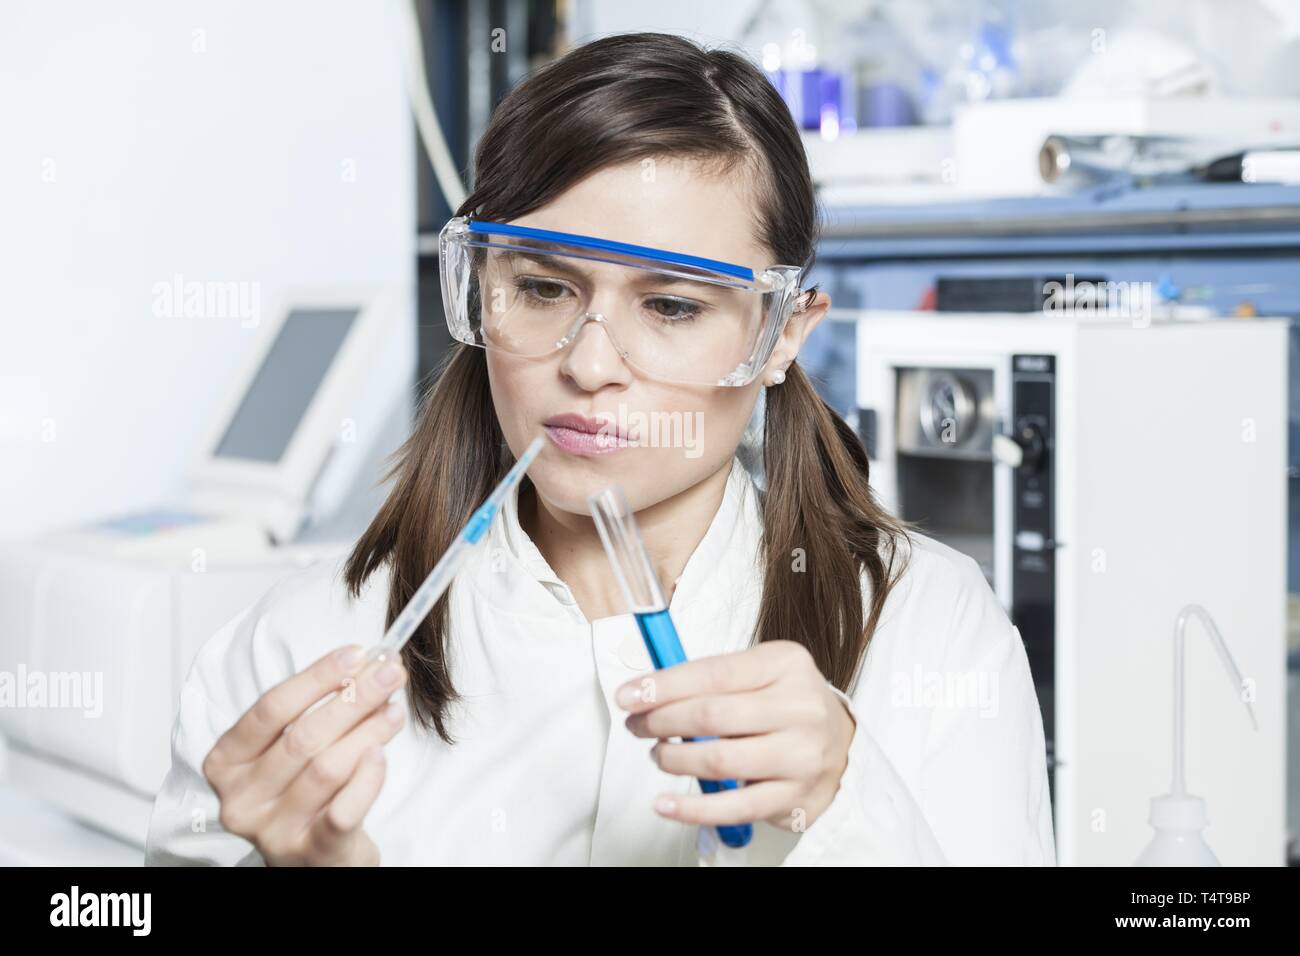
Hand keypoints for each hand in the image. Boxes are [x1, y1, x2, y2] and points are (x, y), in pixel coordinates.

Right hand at [202, 645, 406, 865]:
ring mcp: (272, 830)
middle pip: (302, 736)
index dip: (317, 677)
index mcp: (227, 762)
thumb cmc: (305, 790)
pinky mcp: (309, 852)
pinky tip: (382, 754)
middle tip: (389, 674)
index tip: (358, 654)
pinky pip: (343, 810)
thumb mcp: (295, 748)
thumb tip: (368, 664)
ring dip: (368, 732)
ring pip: (326, 769)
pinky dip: (368, 779)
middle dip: (353, 698)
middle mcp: (241, 798)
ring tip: (394, 712)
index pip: (270, 708)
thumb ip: (319, 708)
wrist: (316, 855)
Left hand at [616, 640, 854, 832]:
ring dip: (674, 760)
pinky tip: (666, 803)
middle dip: (661, 721)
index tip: (629, 695)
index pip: (713, 673)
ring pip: (720, 761)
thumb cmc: (787, 704)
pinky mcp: (796, 797)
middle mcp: (800, 707)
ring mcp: (801, 755)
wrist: (841, 744)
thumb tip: (648, 691)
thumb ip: (711, 679)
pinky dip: (692, 808)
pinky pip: (734, 808)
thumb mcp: (761, 672)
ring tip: (659, 755)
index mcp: (786, 664)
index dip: (663, 686)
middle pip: (712, 716)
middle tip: (637, 725)